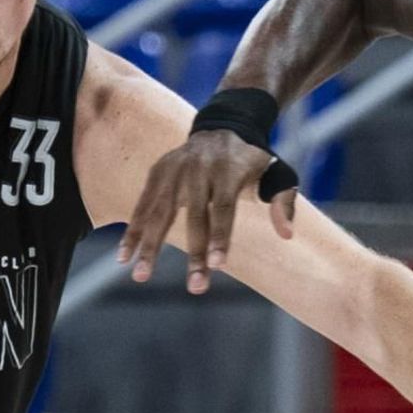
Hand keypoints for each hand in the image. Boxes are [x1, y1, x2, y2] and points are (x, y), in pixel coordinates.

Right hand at [121, 133, 297, 292]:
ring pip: (159, 212)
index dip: (220, 236)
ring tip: (140, 276)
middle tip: (195, 287)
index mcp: (228, 170)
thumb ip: (283, 201)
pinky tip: (124, 257)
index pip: (223, 208)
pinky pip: (142, 205)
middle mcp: (198, 170)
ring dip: (149, 246)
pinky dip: (132, 231)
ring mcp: (174, 170)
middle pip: (193, 216)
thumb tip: (287, 234)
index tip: (217, 265)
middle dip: (194, 253)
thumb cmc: (253, 161)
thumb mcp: (278, 173)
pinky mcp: (157, 172)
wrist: (224, 125)